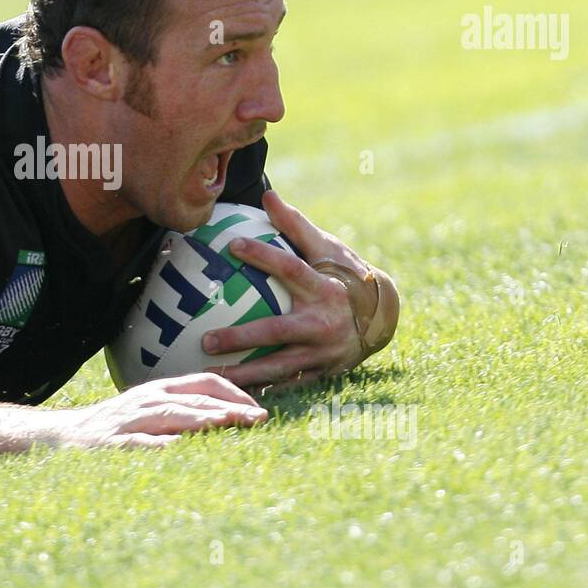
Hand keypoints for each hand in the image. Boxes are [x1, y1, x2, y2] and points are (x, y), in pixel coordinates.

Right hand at [60, 373, 268, 447]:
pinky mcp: (113, 442)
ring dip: (202, 419)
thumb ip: (181, 409)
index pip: (204, 382)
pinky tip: (178, 448)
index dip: (234, 392)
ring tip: (229, 424)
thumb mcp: (149, 409)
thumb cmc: (116, 426)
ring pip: (171, 415)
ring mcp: (130, 420)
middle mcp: (148, 400)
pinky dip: (159, 444)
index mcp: (160, 390)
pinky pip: (138, 442)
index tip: (258, 409)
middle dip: (229, 408)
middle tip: (259, 420)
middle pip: (194, 399)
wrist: (64, 434)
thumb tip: (227, 416)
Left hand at [201, 190, 373, 394]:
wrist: (381, 318)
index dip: (264, 255)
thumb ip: (295, 225)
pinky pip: (286, 385)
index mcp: (326, 288)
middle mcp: (325, 323)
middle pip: (279, 331)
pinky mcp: (321, 374)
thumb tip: (266, 196)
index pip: (292, 269)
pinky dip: (260, 389)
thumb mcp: (327, 249)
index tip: (232, 245)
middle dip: (243, 337)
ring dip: (245, 374)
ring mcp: (323, 353)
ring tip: (211, 374)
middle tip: (207, 340)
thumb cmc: (343, 275)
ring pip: (279, 368)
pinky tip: (231, 392)